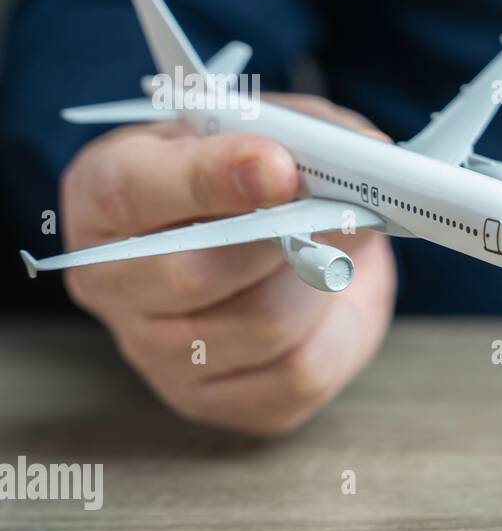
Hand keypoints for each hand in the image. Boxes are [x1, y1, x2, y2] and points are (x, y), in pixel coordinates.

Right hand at [60, 94, 396, 434]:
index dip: (208, 179)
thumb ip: (313, 135)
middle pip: (192, 274)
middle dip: (283, 240)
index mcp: (105, 193)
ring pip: (259, 325)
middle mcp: (111, 280)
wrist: (286, 249)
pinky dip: (335, 333)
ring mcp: (154, 350)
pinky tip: (330, 304)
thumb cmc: (265, 181)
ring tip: (337, 254)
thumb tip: (367, 155)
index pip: (131, 193)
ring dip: (318, 284)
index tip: (279, 168)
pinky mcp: (211, 399)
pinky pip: (294, 374)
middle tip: (340, 212)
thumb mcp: (280, 131)